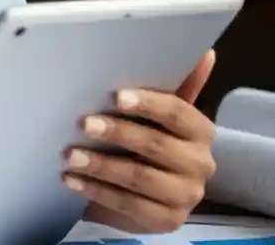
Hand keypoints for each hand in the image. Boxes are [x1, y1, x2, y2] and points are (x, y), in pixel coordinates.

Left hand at [68, 50, 217, 232]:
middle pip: (156, 144)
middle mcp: (201, 164)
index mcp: (201, 132)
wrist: (149, 193)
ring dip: (100, 164)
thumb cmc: (149, 143)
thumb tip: (205, 53)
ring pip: (140, 177)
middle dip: (117, 132)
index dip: (148, 104)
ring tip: (70, 155)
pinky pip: (129, 204)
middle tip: (83, 123)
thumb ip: (178, 85)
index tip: (116, 96)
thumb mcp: (160, 115)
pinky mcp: (167, 220)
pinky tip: (72, 180)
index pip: (178, 113)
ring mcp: (186, 196)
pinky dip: (97, 190)